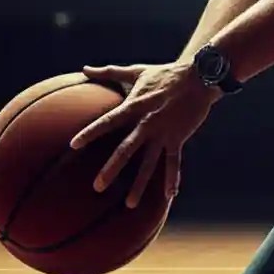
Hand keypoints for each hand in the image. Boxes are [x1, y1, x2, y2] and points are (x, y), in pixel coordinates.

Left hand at [70, 62, 220, 208]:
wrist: (199, 77)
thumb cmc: (165, 74)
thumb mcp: (136, 71)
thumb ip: (108, 72)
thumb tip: (84, 69)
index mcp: (133, 106)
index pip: (108, 121)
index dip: (90, 132)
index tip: (73, 144)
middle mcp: (146, 123)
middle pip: (126, 149)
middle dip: (112, 169)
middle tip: (97, 187)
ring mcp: (163, 133)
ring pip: (149, 163)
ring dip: (140, 184)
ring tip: (129, 204)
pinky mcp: (178, 138)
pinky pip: (174, 162)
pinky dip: (172, 178)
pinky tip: (170, 196)